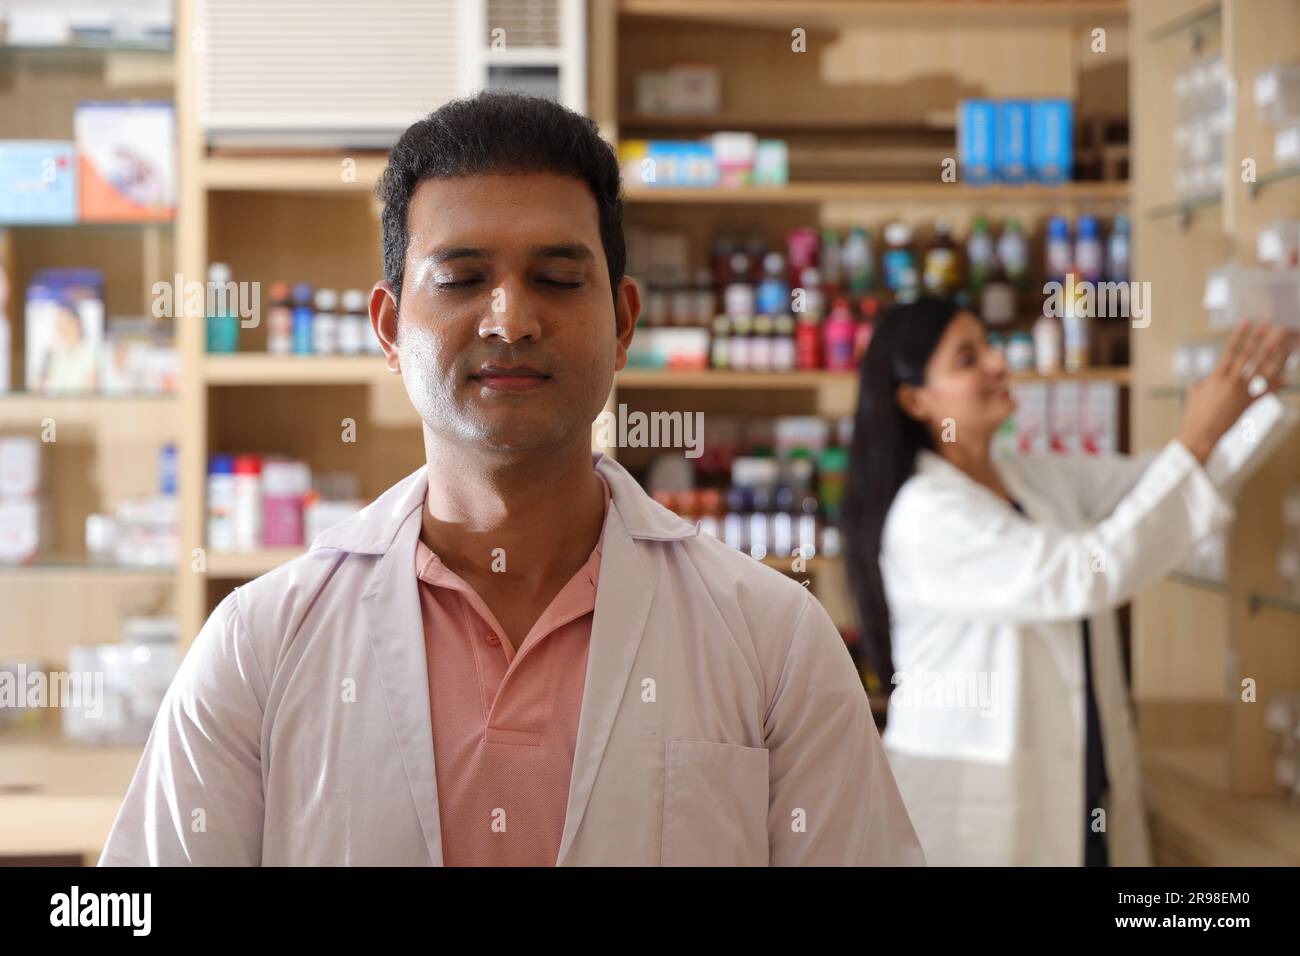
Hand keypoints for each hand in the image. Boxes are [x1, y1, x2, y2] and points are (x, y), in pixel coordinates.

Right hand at [1178, 320, 1298, 463]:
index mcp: (1216, 376)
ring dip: (1271, 356)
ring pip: (1261, 371)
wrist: (1201, 433)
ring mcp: (1241, 392)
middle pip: (1248, 356)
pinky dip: (1275, 385)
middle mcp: (1231, 381)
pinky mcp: (1248, 404)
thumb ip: (1203, 381)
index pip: (1230, 350)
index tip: (1246, 322)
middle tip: (1268, 326)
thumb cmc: (1194, 413)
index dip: (1239, 335)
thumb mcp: (1194, 392)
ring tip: (1280, 344)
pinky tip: (1285, 378)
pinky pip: (1264, 392)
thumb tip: (1207, 378)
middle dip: (1259, 339)